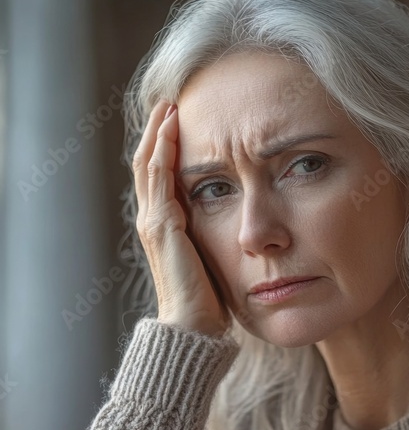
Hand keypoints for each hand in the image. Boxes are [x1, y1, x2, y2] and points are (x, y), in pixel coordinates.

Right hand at [133, 99, 231, 335]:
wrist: (193, 326)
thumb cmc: (208, 300)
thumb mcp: (213, 258)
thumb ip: (217, 236)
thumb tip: (240, 222)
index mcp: (163, 226)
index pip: (159, 176)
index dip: (165, 147)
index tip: (179, 121)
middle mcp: (152, 219)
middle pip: (147, 163)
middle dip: (158, 131)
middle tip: (170, 102)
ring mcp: (153, 220)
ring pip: (148, 163)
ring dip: (158, 131)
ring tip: (169, 105)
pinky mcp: (161, 224)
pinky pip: (159, 175)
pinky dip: (163, 148)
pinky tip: (172, 127)